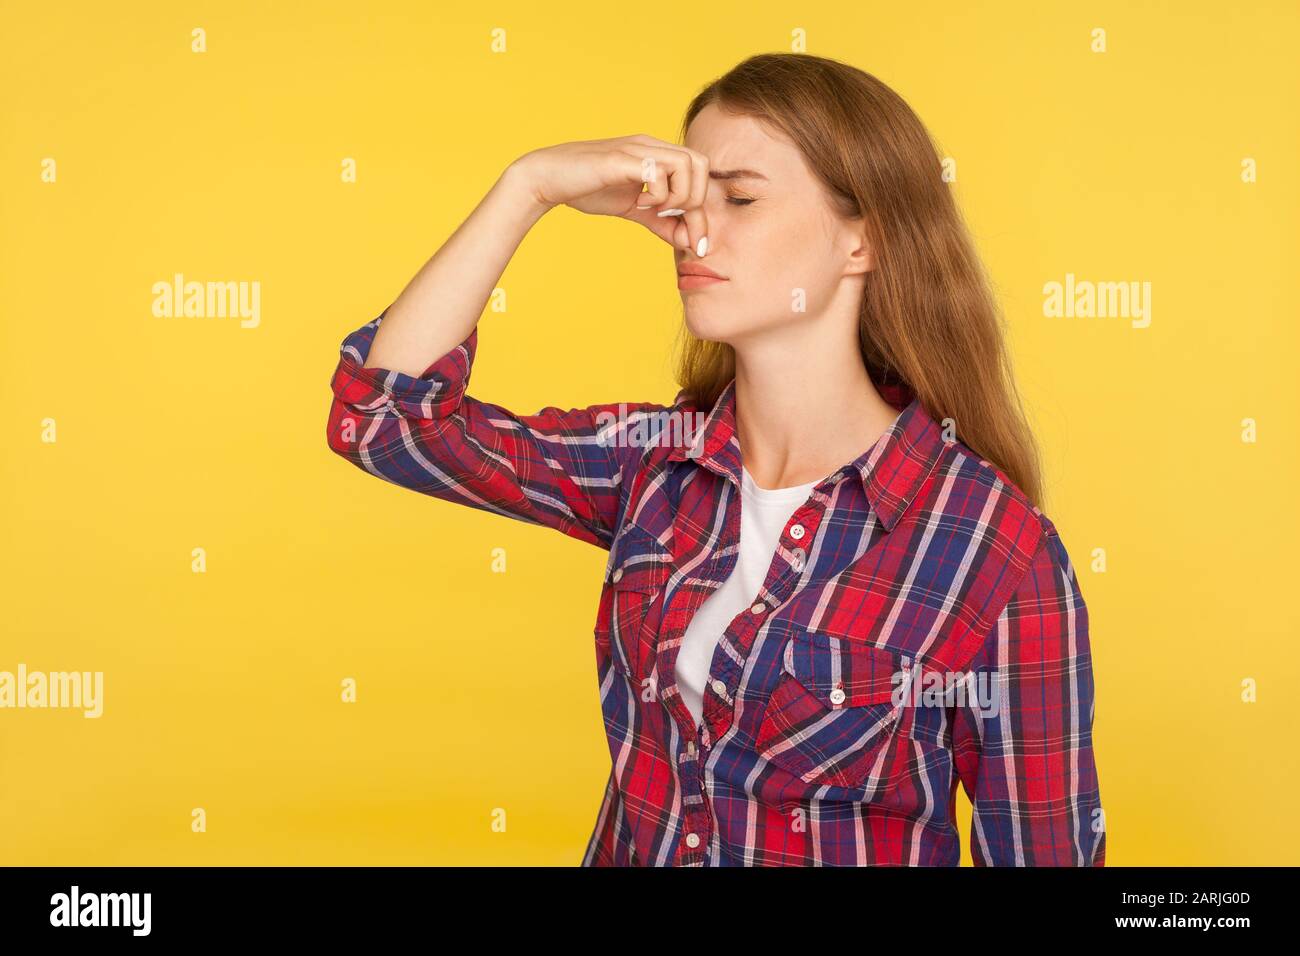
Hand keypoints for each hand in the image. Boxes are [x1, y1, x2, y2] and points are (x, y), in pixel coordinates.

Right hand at [509, 134, 710, 255]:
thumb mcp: (633, 210)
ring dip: (677, 196)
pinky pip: (658, 172)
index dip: (703, 212)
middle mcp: (651, 146)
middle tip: (672, 220)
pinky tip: (639, 201)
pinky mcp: (622, 159)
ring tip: (653, 208)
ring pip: (686, 164)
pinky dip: (657, 193)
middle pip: (701, 164)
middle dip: (695, 202)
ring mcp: (637, 149)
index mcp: (657, 155)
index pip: (700, 175)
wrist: (548, 178)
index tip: (696, 243)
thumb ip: (660, 222)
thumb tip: (687, 241)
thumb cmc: (588, 189)